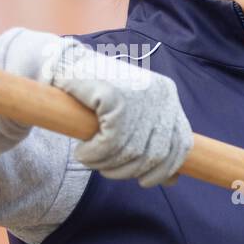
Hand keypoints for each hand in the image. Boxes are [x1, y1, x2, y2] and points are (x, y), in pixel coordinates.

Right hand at [0, 27, 192, 188]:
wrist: (61, 64)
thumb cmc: (98, 95)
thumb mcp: (134, 117)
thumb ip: (153, 143)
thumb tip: (173, 180)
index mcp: (168, 96)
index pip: (181, 143)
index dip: (167, 168)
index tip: (147, 180)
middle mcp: (160, 94)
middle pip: (156, 154)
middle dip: (129, 171)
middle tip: (108, 170)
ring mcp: (139, 93)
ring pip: (131, 152)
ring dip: (107, 165)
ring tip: (91, 159)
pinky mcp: (114, 96)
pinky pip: (110, 143)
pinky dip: (94, 154)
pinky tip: (83, 152)